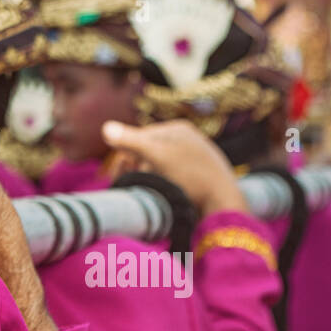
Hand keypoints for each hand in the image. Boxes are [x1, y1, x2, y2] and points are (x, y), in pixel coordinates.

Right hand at [101, 119, 248, 216]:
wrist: (224, 202)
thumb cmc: (191, 176)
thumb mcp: (157, 156)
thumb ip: (131, 141)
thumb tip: (106, 128)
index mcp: (179, 129)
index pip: (141, 136)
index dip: (126, 154)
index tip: (118, 174)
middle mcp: (188, 139)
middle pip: (150, 150)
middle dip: (136, 166)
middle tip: (127, 183)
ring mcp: (195, 157)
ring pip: (160, 165)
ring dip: (147, 177)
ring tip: (145, 190)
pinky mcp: (200, 176)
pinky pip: (172, 176)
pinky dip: (162, 184)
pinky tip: (161, 194)